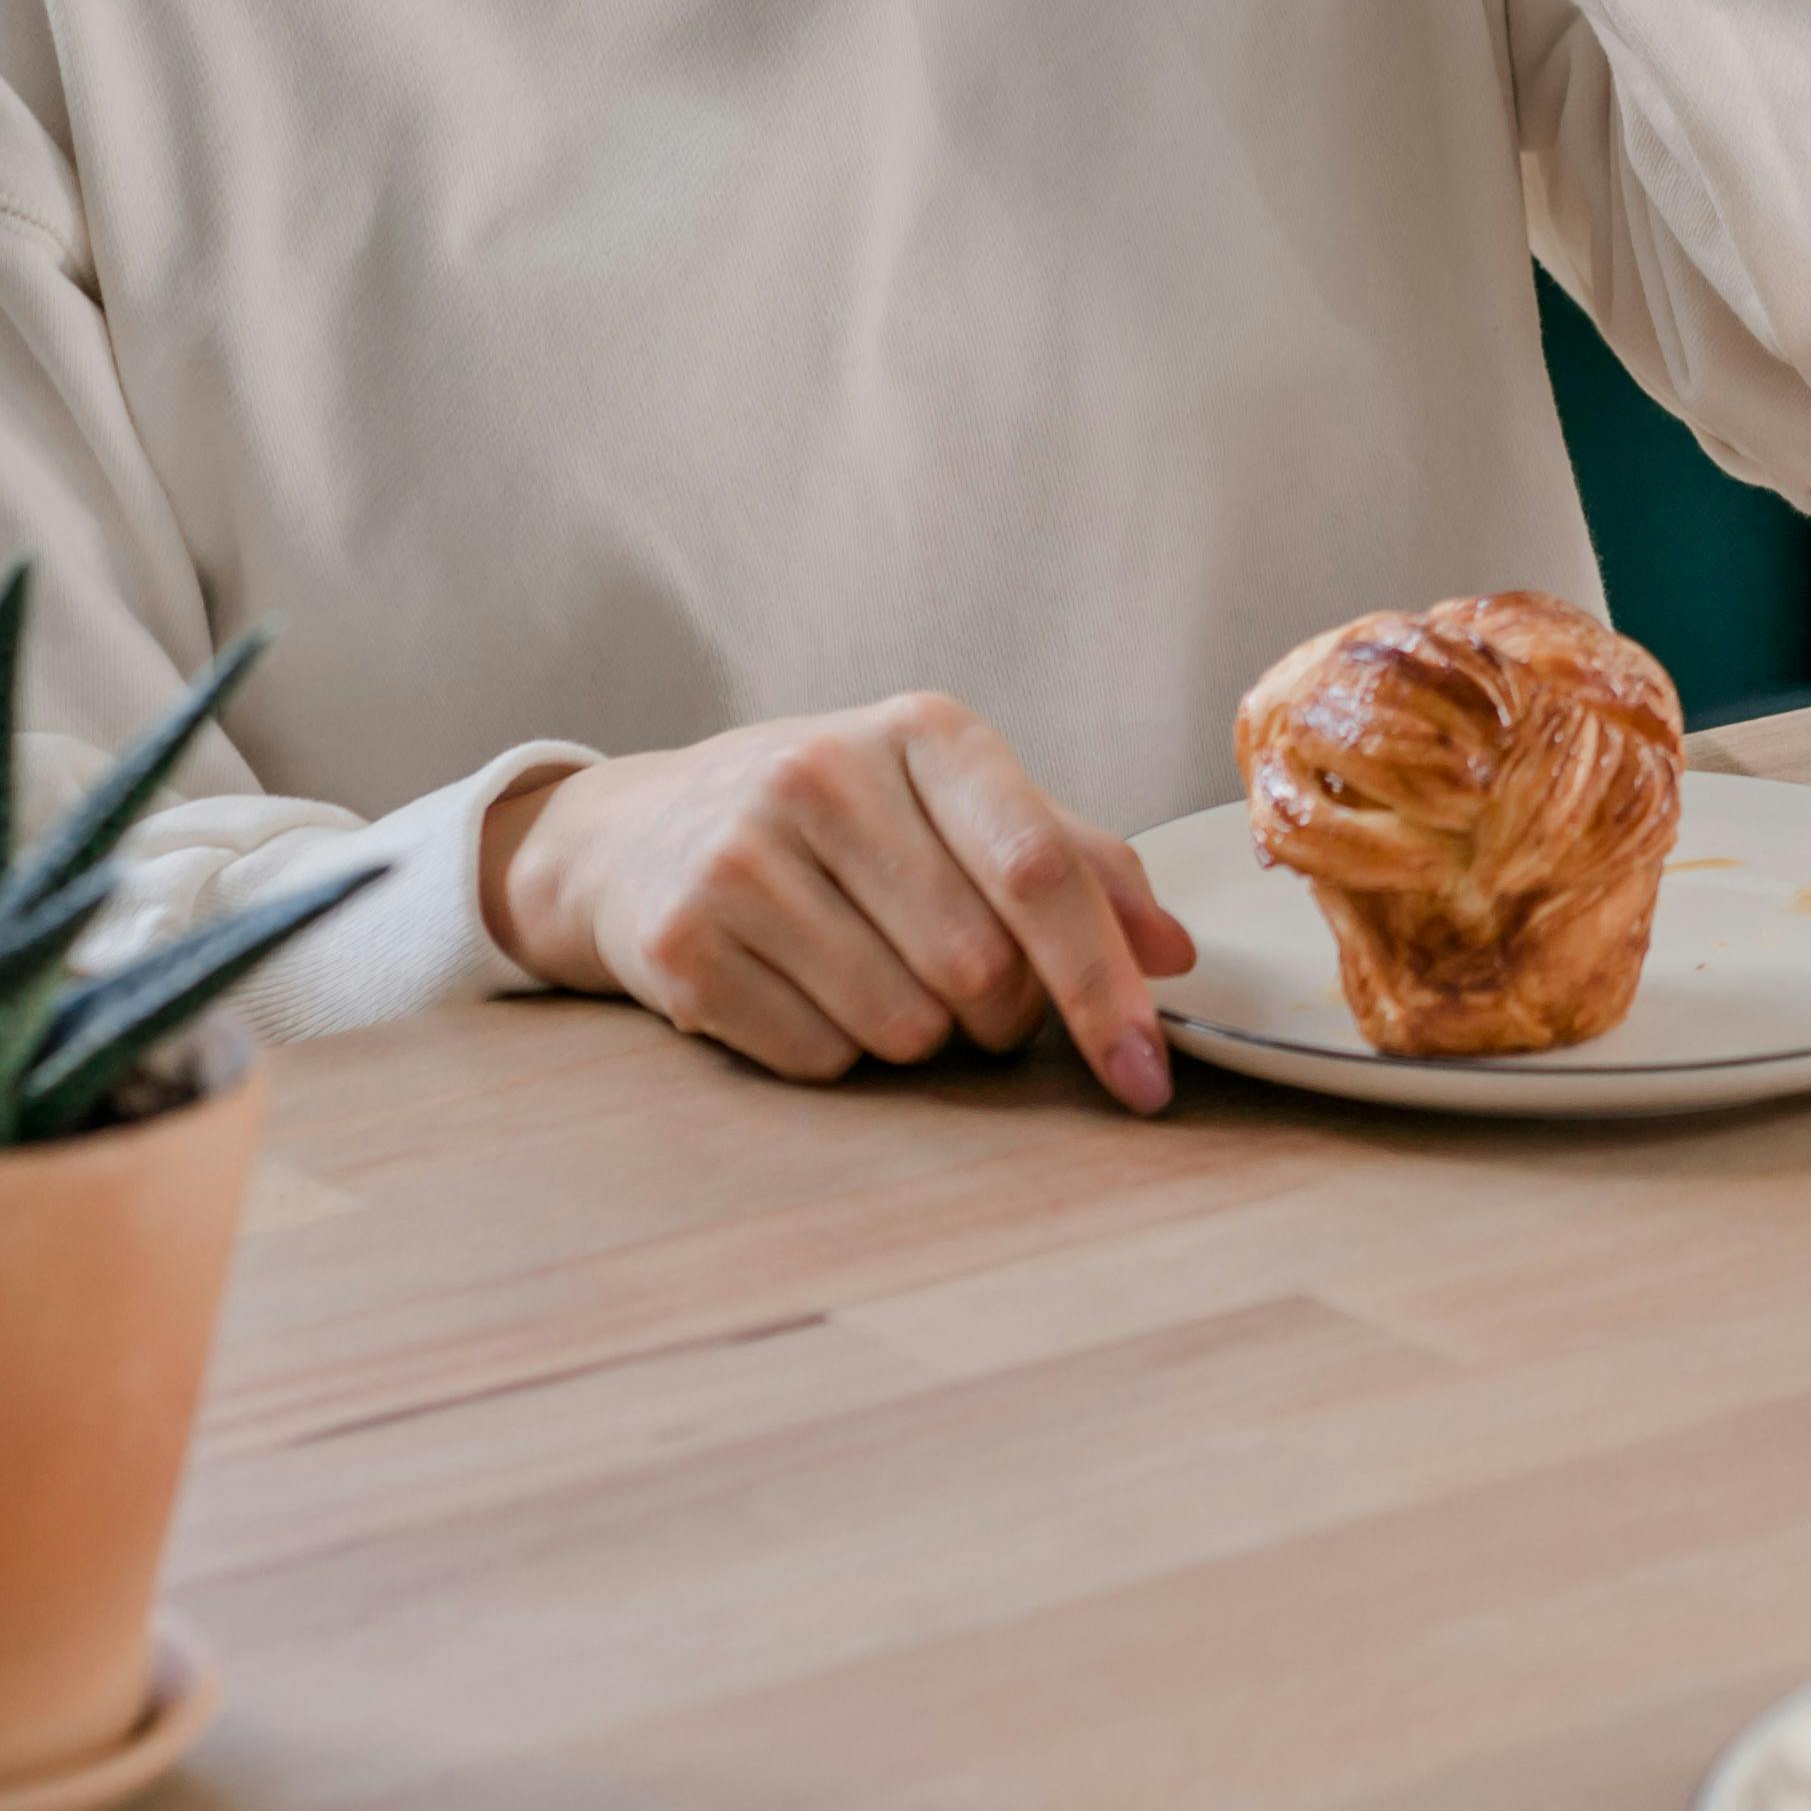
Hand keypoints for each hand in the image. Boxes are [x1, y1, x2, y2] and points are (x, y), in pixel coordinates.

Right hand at [477, 696, 1197, 1102]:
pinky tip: (800, 991)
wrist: (636, 833)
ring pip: (903, 1029)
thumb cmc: (836, 825)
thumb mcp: (953, 805)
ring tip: (870, 973)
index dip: (1104, 985)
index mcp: (924, 731)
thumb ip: (1073, 865)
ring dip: (915, 1038)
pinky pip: (819, 1060)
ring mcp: (742, 858)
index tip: (1145, 1079)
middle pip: (981, 968)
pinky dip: (835, 1054)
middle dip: (1001, 1015)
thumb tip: (1174, 953)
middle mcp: (825, 776)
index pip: (1041, 870)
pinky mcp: (682, 942)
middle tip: (968, 991)